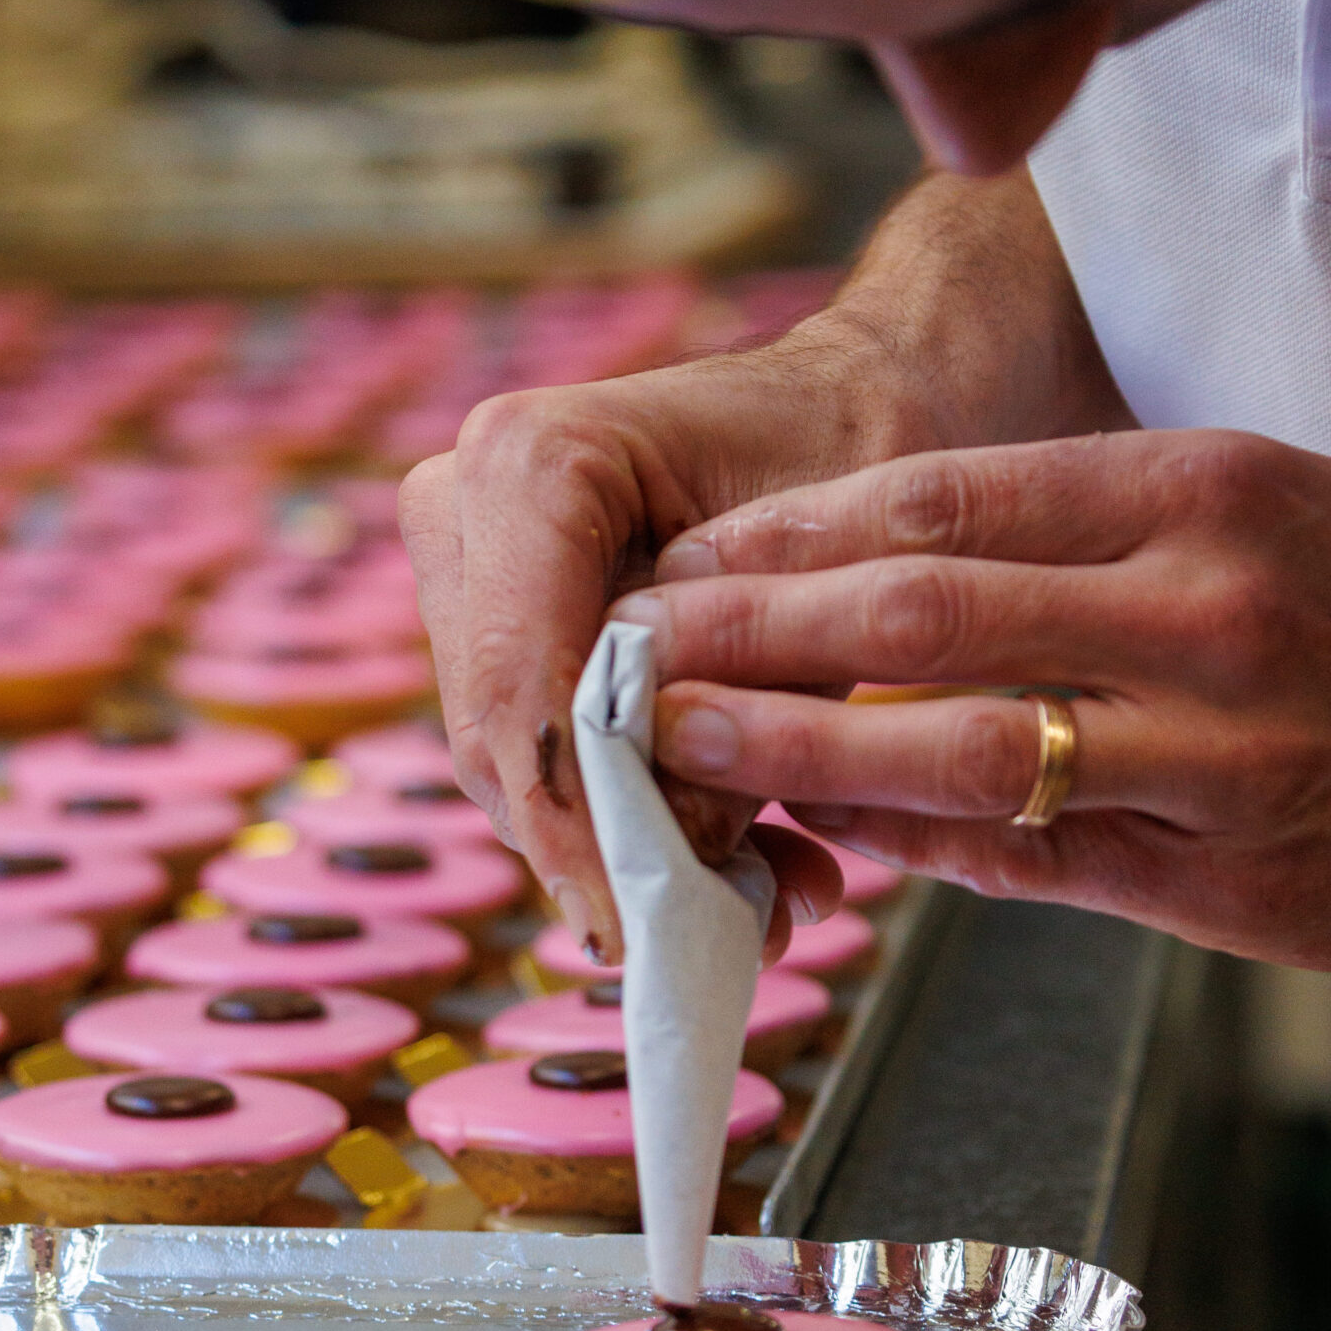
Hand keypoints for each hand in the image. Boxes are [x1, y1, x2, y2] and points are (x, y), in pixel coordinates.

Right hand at [398, 164, 1127, 959]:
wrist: (862, 391)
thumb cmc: (860, 451)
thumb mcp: (831, 589)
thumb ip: (748, 715)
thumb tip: (684, 868)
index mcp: (535, 461)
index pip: (523, 682)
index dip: (571, 819)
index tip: (628, 929)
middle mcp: (468, 502)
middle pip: (502, 734)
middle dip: (605, 847)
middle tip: (722, 938)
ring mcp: (469, 560)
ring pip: (516, 755)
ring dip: (629, 841)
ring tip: (765, 906)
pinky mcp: (496, 615)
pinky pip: (544, 739)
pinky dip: (638, 808)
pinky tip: (747, 862)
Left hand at [615, 429, 1330, 969]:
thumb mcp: (1234, 513)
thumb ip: (1060, 542)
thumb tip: (852, 588)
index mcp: (1197, 490)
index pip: (942, 497)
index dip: (789, 536)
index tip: (688, 559)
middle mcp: (1205, 611)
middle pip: (922, 615)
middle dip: (749, 636)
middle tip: (632, 653)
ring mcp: (1220, 750)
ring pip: (960, 750)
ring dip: (795, 748)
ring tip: (684, 745)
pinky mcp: (1229, 874)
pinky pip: (1027, 857)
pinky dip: (906, 842)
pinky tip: (818, 825)